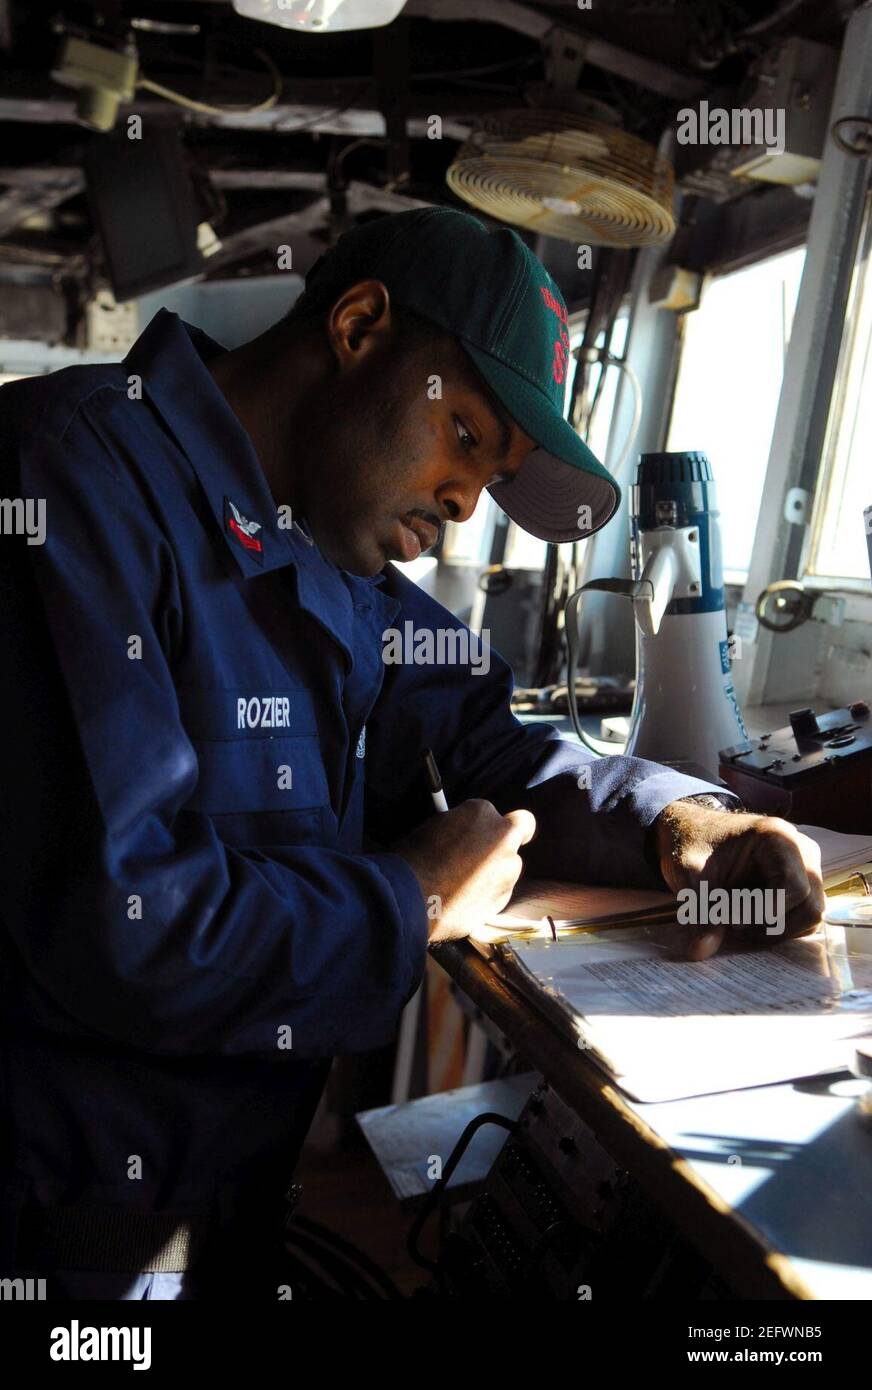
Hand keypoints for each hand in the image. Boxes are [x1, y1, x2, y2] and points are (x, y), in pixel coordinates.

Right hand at [395, 799, 536, 942]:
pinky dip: (485, 897)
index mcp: (483, 813)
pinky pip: (498, 896)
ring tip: (462, 885)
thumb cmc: (413, 858)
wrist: (411, 897)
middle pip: (513, 840)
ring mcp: (507, 872)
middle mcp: (503, 840)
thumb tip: (463, 832)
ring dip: (492, 875)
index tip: (483, 833)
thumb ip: (460, 825)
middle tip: (476, 859)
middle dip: (498, 848)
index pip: (502, 814)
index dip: (494, 826)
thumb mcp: (435, 825)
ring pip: (508, 871)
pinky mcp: (502, 901)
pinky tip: (462, 901)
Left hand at [653, 801, 824, 959]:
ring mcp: (806, 866)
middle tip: (732, 923)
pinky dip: (777, 926)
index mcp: (778, 837)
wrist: (694, 832)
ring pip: (810, 915)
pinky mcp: (802, 882)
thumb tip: (700, 952)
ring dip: (774, 928)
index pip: (793, 888)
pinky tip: (747, 917)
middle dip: (770, 924)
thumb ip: (700, 910)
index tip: (731, 921)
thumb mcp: (689, 873)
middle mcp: (802, 849)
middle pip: (810, 905)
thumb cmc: (693, 844)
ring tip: (737, 920)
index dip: (765, 912)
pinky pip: (803, 916)